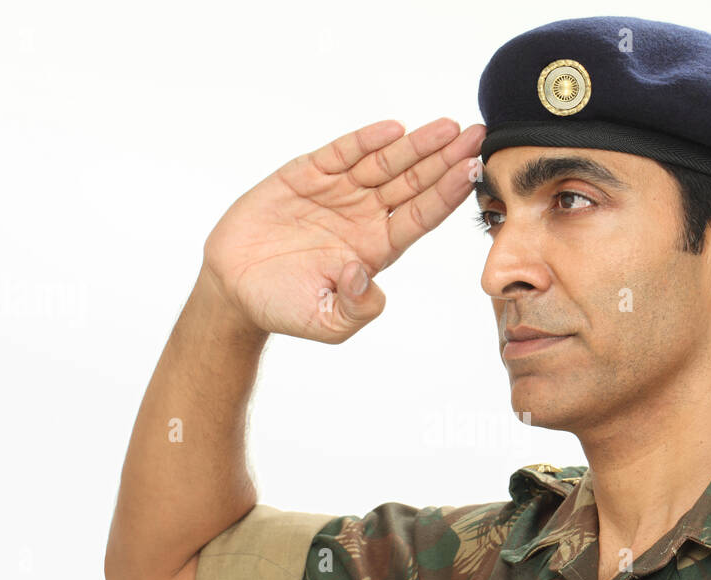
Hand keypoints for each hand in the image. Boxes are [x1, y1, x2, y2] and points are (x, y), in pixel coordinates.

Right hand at [201, 117, 485, 341]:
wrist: (234, 289)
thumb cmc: (285, 308)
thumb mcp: (328, 323)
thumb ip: (356, 308)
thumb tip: (365, 276)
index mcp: (377, 248)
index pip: (421, 216)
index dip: (447, 194)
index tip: (472, 171)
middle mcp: (364, 216)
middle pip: (413, 182)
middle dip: (444, 159)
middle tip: (476, 134)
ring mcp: (337, 193)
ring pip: (384, 163)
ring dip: (416, 144)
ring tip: (446, 126)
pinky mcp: (306, 176)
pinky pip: (341, 154)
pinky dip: (365, 141)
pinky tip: (392, 130)